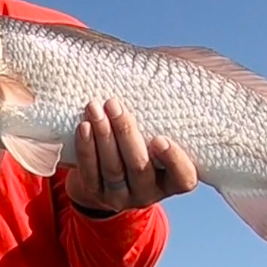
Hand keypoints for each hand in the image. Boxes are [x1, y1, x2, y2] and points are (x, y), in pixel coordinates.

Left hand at [66, 99, 198, 215]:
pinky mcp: (95, 193)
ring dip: (103, 135)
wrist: (105, 173)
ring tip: (95, 107)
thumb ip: (163, 117)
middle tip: (114, 104)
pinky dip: (86, 148)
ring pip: (112, 168)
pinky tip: (84, 127)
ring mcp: (120, 196)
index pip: (183, 178)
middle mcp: (148, 193)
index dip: (173, 161)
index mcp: (172, 181)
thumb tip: (163, 70)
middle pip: (139, 167)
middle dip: (125, 134)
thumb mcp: (156, 134)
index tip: (160, 139)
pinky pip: (89, 172)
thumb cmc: (140, 144)